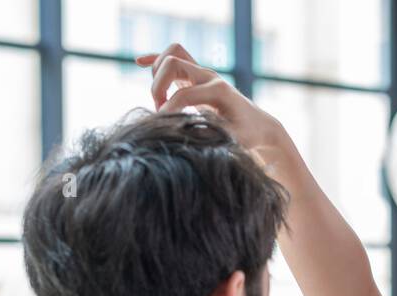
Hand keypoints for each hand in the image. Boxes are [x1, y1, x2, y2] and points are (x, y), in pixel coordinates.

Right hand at [135, 44, 291, 164]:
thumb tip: (184, 134)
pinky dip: (155, 57)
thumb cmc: (247, 135)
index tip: (163, 126)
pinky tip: (139, 61)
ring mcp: (202, 73)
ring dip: (158, 74)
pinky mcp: (196, 76)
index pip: (183, 94)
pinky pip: (174, 56)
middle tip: (160, 111)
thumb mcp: (233, 140)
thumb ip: (211, 135)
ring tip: (161, 100)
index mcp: (218, 91)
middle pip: (172, 62)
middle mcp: (209, 76)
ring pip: (172, 54)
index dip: (168, 111)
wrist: (258, 124)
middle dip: (158, 86)